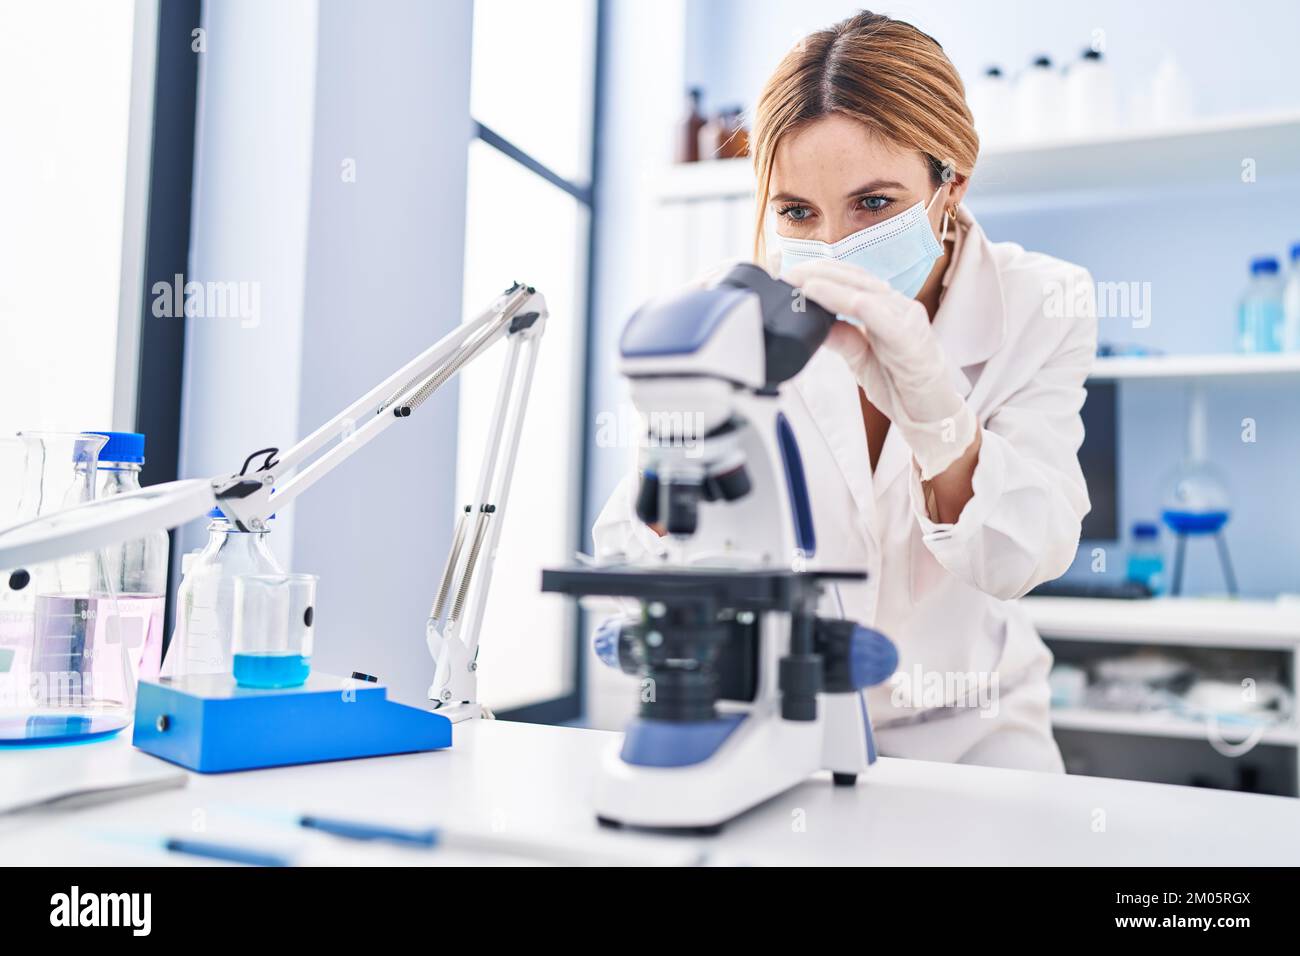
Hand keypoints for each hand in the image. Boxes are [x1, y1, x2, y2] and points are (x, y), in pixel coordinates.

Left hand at [783, 258, 975, 479]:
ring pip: (863, 290)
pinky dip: (847, 301)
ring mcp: (907, 319)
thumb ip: (843, 340)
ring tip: (800, 281)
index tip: (791, 275)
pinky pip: (876, 313)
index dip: (821, 273)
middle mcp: (899, 307)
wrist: (932, 416)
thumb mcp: (862, 361)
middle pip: (856, 278)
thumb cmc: (903, 387)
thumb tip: (816, 324)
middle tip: (787, 273)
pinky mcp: (909, 338)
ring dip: (827, 283)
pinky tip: (826, 297)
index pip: (853, 280)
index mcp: (888, 309)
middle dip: (818, 272)